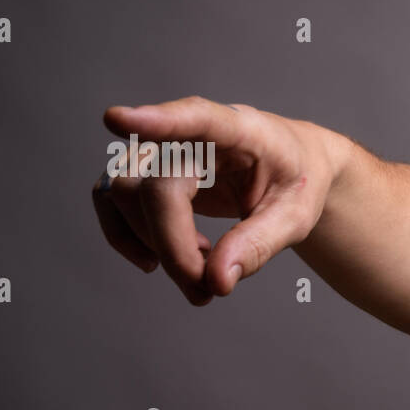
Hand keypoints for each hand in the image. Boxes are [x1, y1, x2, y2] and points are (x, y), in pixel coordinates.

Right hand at [91, 96, 344, 304]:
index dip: (157, 122)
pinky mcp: (147, 171)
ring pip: (123, 194)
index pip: (196, 119)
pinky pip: (112, 200)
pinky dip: (129, 238)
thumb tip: (216, 281)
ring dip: (150, 245)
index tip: (117, 120)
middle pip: (153, 185)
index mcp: (241, 129)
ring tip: (199, 272)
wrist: (293, 167)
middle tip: (206, 290)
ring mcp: (163, 149)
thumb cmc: (297, 180)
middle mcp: (193, 133)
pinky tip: (166, 259)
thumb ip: (260, 244)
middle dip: (172, 247)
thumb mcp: (297, 215)